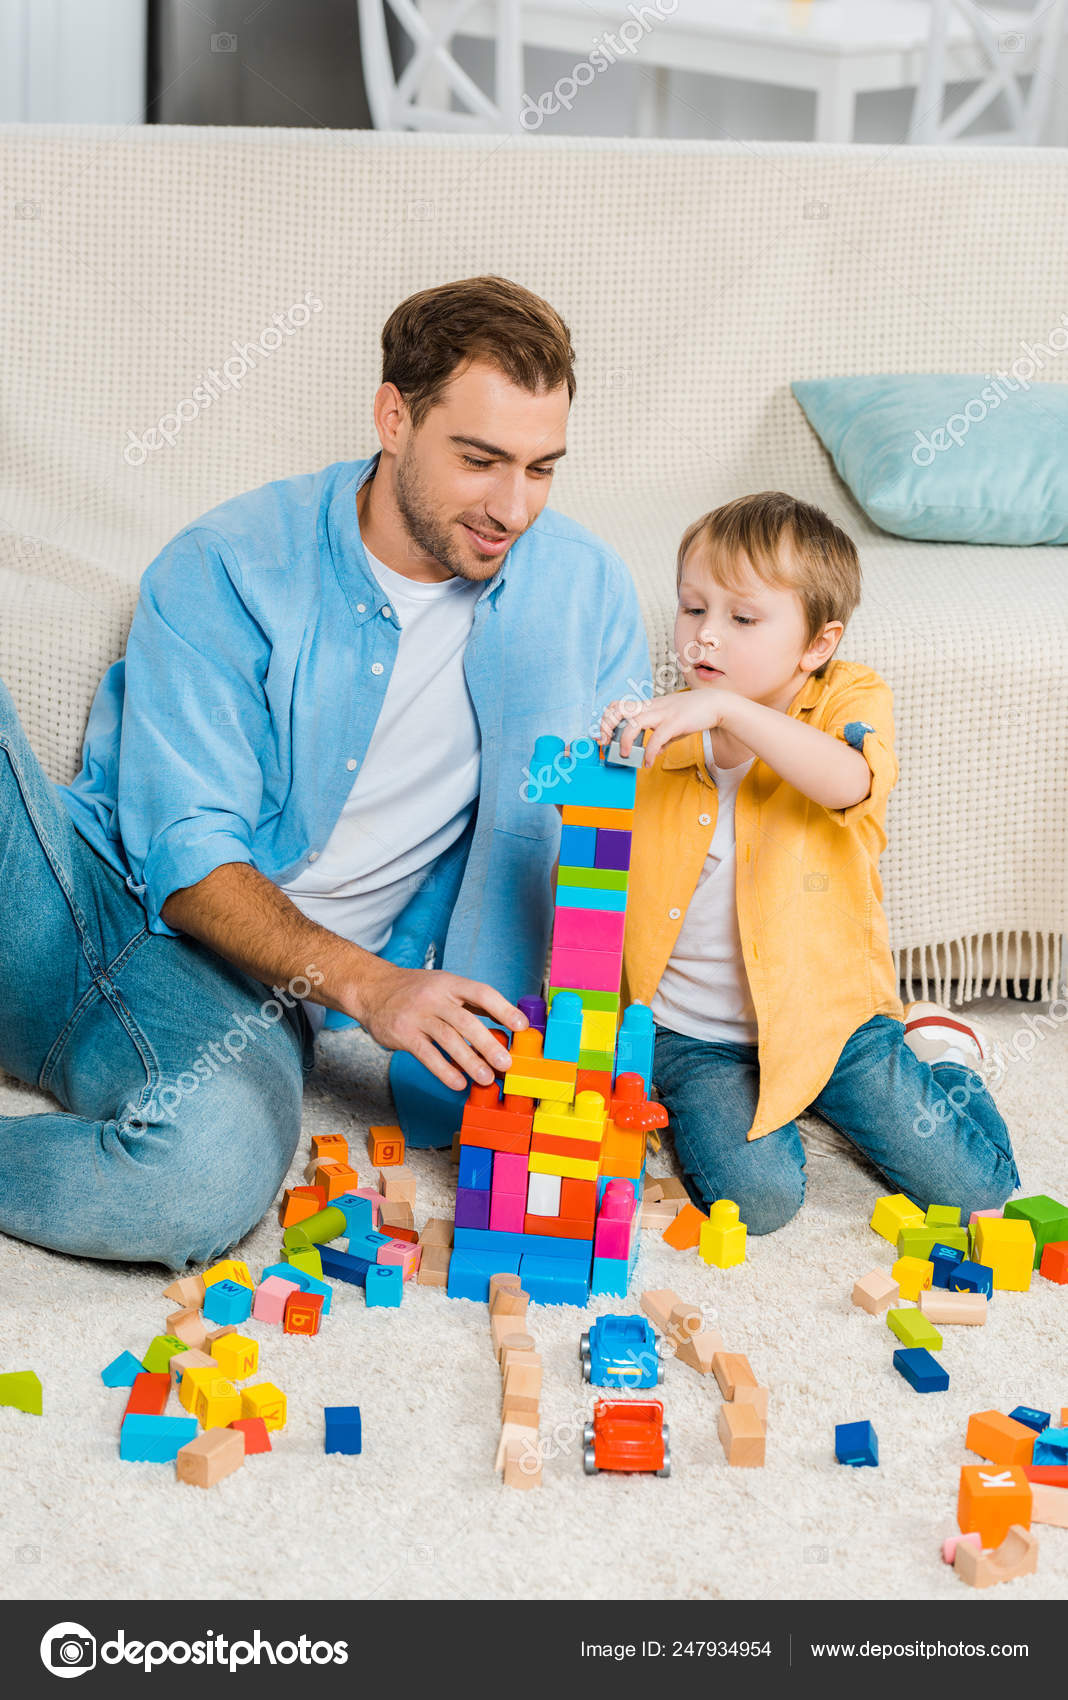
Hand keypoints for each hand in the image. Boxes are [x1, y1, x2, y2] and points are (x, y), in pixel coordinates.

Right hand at [347, 957, 526, 1091]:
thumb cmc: (415, 991)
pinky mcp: (403, 1033)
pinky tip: (459, 1083)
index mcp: (450, 983)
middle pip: (466, 1021)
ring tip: (486, 1079)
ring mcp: (417, 1015)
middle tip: (506, 1063)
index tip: (521, 1026)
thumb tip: (507, 1022)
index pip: (481, 993)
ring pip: (448, 1039)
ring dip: (470, 1061)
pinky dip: (444, 1070)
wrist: (372, 989)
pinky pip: (427, 1054)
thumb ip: (472, 1003)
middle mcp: (434, 996)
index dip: (503, 1009)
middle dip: (488, 1044)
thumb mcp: (444, 986)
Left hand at [600, 689, 734, 766]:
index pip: (618, 705)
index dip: (607, 719)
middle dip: (607, 726)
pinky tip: (649, 762)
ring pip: (633, 722)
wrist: (715, 704)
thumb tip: (654, 752)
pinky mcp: (674, 722)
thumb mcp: (672, 724)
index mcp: (648, 706)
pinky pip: (656, 738)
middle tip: (607, 743)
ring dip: (624, 741)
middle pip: (619, 709)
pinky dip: (650, 752)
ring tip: (624, 755)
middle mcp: (651, 707)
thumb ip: (661, 737)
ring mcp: (662, 713)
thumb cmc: (693, 713)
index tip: (604, 736)